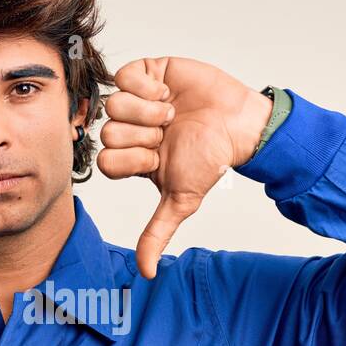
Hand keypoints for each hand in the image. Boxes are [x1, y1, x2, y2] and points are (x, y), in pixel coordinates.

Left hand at [96, 56, 273, 278]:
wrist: (239, 124)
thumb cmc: (212, 159)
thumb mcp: (182, 200)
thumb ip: (157, 232)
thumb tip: (147, 273)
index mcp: (132, 157)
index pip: (106, 161)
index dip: (132, 160)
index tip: (158, 157)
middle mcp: (130, 129)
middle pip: (107, 133)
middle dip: (142, 135)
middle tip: (166, 133)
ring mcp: (136, 99)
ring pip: (113, 104)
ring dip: (147, 110)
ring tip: (170, 112)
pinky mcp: (146, 72)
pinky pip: (123, 75)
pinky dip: (146, 85)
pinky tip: (166, 91)